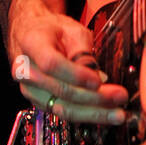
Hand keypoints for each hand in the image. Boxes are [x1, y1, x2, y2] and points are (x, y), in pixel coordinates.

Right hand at [8, 0, 128, 125]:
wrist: (33, 35)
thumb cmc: (54, 30)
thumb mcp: (72, 29)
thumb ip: (83, 51)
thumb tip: (98, 77)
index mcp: (32, 44)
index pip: (51, 64)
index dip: (76, 75)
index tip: (99, 81)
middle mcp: (25, 70)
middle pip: (59, 91)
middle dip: (94, 98)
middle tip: (120, 97)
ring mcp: (30, 89)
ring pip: (63, 108)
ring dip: (93, 113)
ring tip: (118, 113)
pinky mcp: (40, 102)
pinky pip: (64, 113)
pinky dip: (87, 115)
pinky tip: (106, 114)